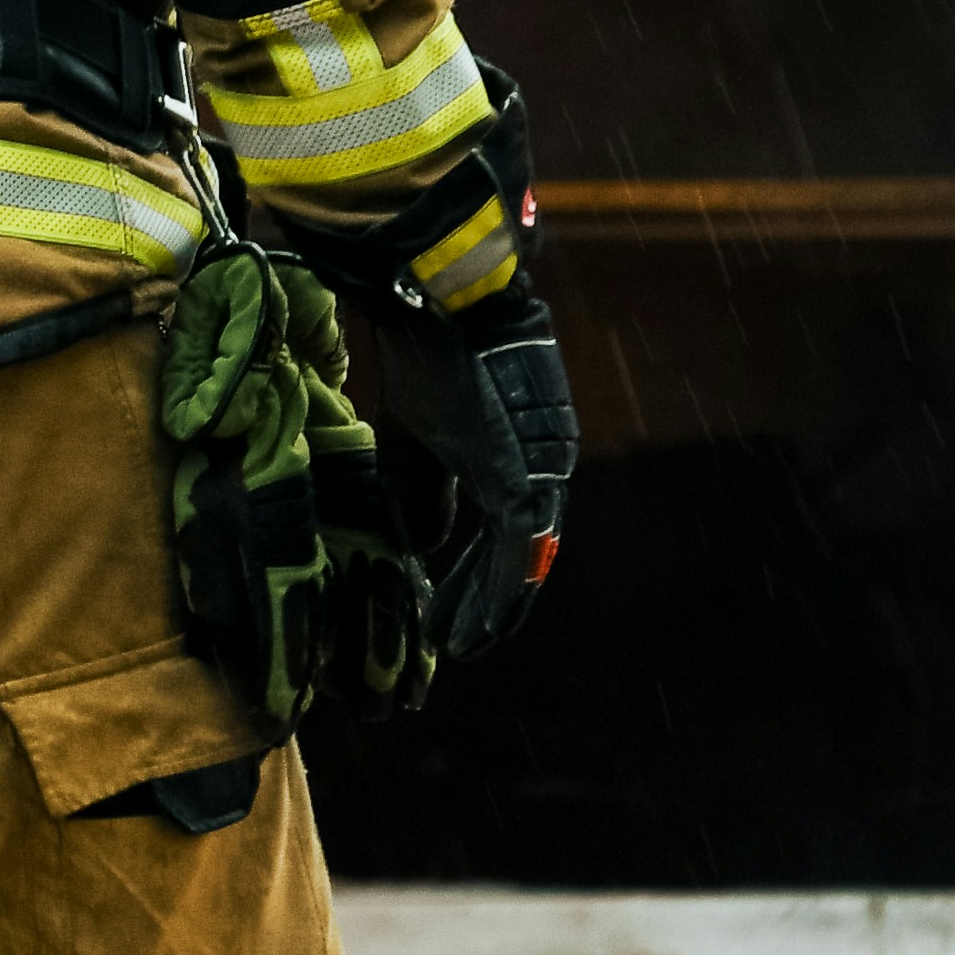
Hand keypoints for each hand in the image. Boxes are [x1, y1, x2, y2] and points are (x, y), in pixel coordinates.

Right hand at [403, 294, 575, 667]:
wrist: (439, 310)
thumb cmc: (425, 364)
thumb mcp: (415, 443)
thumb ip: (422, 496)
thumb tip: (427, 552)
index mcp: (512, 464)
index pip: (501, 541)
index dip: (477, 584)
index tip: (450, 620)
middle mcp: (538, 472)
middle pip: (516, 558)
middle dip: (485, 606)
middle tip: (459, 643)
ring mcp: (539, 473)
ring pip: (521, 559)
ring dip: (493, 607)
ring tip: (466, 643)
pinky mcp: (526, 472)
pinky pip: (518, 544)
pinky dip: (499, 586)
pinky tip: (482, 621)